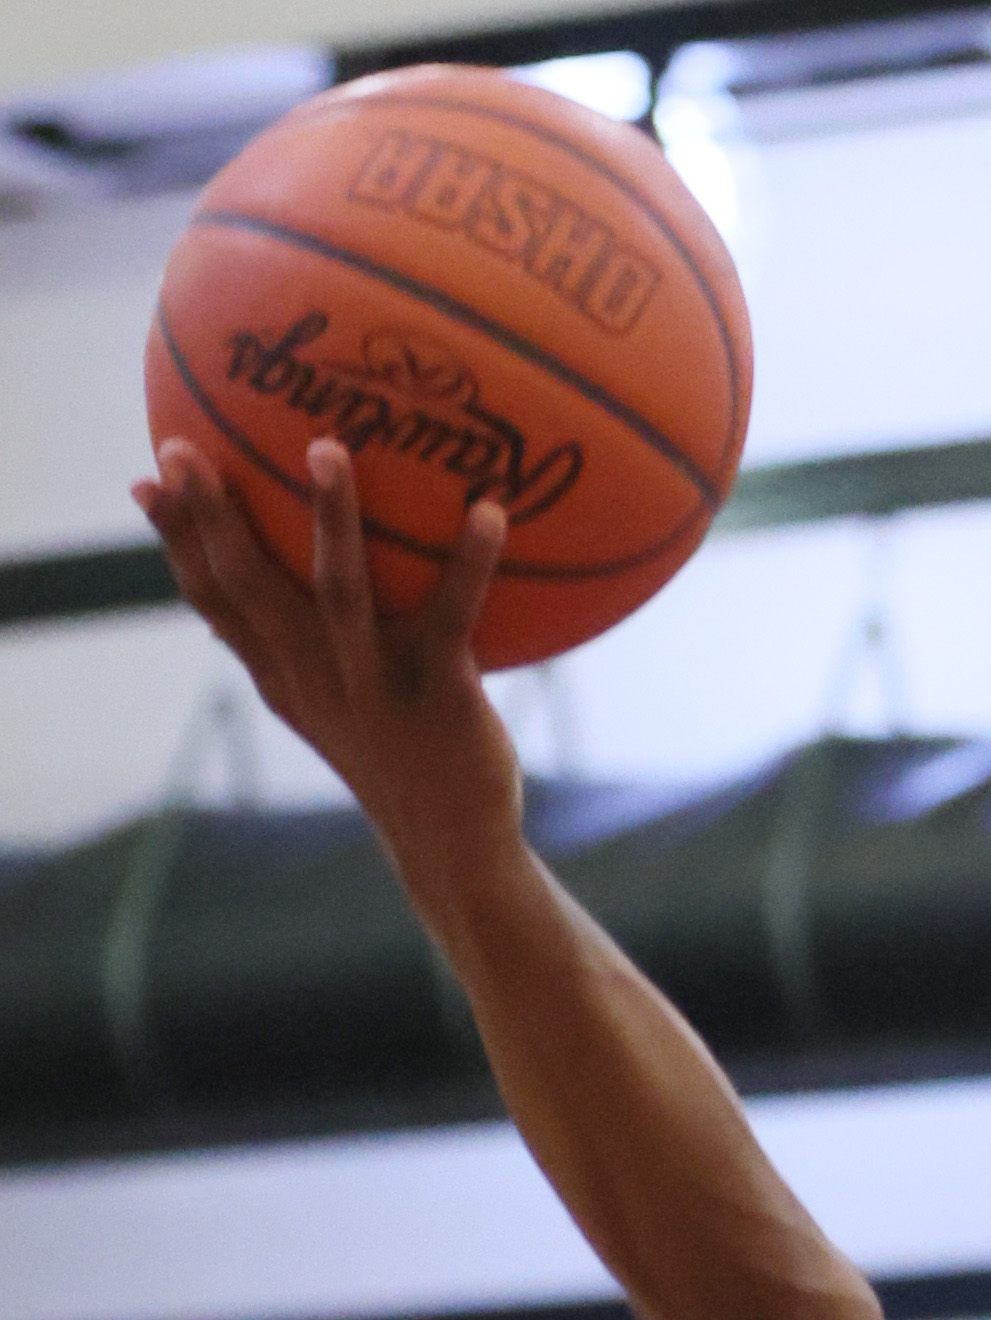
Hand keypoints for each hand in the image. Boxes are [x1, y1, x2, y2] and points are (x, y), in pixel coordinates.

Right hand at [134, 437, 523, 908]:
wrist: (453, 846)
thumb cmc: (400, 760)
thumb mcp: (334, 706)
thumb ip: (303, 646)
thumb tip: (281, 575)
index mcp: (286, 676)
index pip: (214, 603)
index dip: (177, 542)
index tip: (146, 477)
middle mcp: (318, 676)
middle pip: (251, 586)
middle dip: (214, 517)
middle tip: (187, 447)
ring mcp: (375, 686)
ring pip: (341, 591)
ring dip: (332, 519)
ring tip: (326, 448)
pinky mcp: (440, 697)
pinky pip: (452, 618)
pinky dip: (471, 564)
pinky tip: (489, 511)